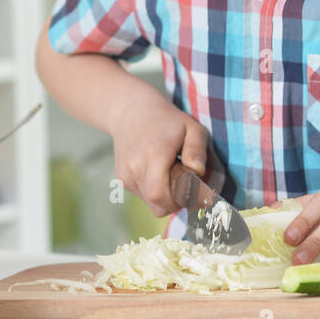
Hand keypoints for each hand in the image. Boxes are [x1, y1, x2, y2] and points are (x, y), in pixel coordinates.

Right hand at [107, 90, 209, 217]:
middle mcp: (134, 169)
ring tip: (168, 170)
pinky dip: (154, 189)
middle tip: (183, 177)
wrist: (132, 111)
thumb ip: (197, 150)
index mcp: (153, 155)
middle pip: (159, 206)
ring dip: (166, 195)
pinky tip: (156, 170)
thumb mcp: (192, 128)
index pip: (162, 196)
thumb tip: (198, 171)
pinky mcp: (121, 179)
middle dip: (177, 200)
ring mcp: (125, 176)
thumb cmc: (168, 120)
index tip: (192, 184)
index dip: (181, 198)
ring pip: (152, 204)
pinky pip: (143, 196)